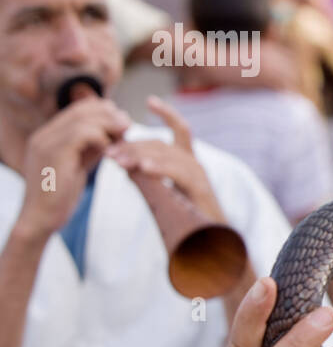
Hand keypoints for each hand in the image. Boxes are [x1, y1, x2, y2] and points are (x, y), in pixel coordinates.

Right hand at [15, 97, 131, 239]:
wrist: (41, 218)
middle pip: (82, 109)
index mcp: (49, 135)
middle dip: (110, 115)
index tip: (122, 123)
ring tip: (123, 136)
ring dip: (108, 125)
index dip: (104, 111)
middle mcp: (45, 134)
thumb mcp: (80, 164)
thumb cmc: (62, 195)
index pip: (79, 109)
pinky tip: (109, 151)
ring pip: (83, 118)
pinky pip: (82, 134)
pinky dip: (101, 138)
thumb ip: (93, 147)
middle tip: (128, 126)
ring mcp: (46, 142)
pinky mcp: (53, 153)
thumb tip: (115, 132)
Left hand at [103, 95, 224, 221]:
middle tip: (108, 153)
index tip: (151, 100)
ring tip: (117, 162)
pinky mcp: (202, 190)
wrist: (211, 246)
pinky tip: (142, 168)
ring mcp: (200, 176)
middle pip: (161, 144)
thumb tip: (120, 160)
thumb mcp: (162, 193)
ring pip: (168, 155)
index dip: (167, 114)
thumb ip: (144, 175)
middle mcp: (196, 165)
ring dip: (139, 156)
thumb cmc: (186, 221)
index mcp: (188, 163)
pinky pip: (179, 173)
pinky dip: (160, 168)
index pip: (180, 129)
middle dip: (132, 146)